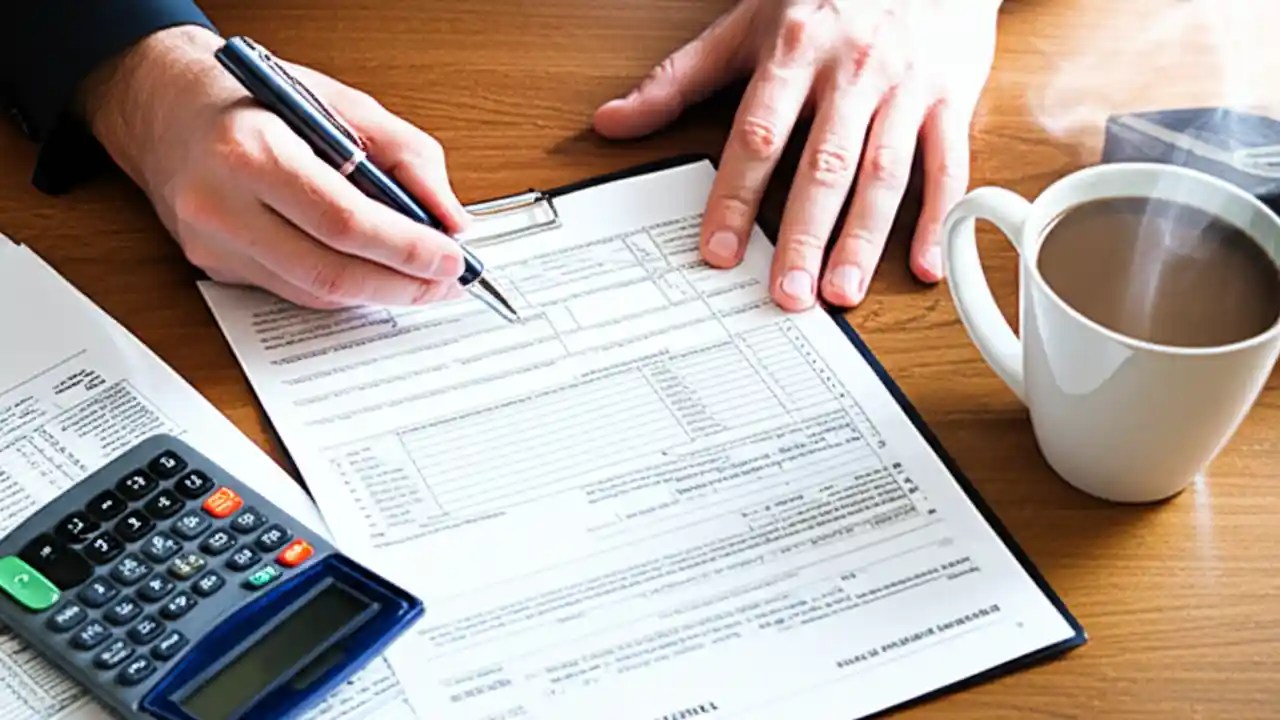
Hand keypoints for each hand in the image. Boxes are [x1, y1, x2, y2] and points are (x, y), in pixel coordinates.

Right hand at [79, 26, 467, 308]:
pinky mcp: (212, 266)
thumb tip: (451, 219)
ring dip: (378, 293)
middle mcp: (219, 204)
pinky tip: (374, 275)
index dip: (406, 249)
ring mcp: (210, 243)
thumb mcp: (340, 101)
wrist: (163, 103)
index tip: (453, 259)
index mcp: (250, 151)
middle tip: (448, 282)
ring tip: (423, 281)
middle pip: (328, 273)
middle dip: (401, 285)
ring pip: (312, 293)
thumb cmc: (252, 98)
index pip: (343, 222)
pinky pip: (292, 290)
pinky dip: (341, 288)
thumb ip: (407, 156)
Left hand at [594, 0, 1000, 309]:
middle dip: (803, 234)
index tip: (720, 251)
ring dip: (864, 238)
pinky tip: (925, 264)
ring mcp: (906, 83)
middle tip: (787, 293)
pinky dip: (942, 216)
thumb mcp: (747, 22)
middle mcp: (853, 67)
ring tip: (841, 291)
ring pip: (886, 171)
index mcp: (795, 48)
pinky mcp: (952, 92)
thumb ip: (679, 77)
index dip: (736, 196)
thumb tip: (612, 121)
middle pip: (825, 163)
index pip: (759, 134)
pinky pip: (950, 162)